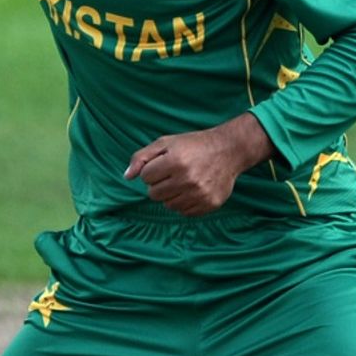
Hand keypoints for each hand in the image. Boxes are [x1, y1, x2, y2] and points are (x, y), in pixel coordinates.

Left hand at [124, 114, 273, 216]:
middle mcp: (187, 179)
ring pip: (168, 205)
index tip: (164, 164)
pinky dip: (184, 203)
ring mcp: (199, 194)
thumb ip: (142, 157)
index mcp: (175, 161)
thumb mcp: (166, 143)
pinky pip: (184, 212)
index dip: (152, 170)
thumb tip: (127, 177)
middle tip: (173, 173)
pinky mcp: (209, 204)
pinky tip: (192, 190)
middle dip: (159, 184)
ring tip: (183, 181)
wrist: (228, 150)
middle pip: (154, 194)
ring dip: (171, 195)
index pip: (145, 177)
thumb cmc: (194, 145)